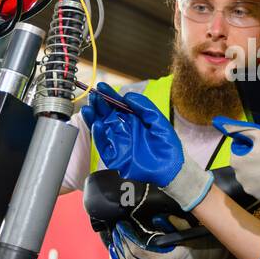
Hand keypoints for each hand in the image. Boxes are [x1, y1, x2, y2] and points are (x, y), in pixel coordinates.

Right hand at [82, 82, 211, 210]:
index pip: (118, 105)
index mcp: (134, 120)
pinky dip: (98, 135)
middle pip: (107, 114)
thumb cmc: (168, 148)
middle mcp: (124, 129)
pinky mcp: (114, 157)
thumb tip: (128, 96)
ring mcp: (118, 142)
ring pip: (102, 128)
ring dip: (94, 117)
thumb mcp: (159, 123)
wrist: (171, 171)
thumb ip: (145, 108)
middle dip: (99, 104)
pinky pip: (103, 145)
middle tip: (93, 96)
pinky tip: (97, 124)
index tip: (102, 87)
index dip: (110, 96)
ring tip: (88, 108)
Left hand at [108, 221, 225, 258]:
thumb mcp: (184, 231)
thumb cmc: (190, 242)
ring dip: (118, 254)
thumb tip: (156, 217)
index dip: (126, 237)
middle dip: (120, 244)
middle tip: (116, 230)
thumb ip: (173, 224)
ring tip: (114, 240)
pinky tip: (117, 253)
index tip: (121, 225)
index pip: (137, 251)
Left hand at [213, 117, 259, 200]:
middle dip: (251, 162)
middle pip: (242, 167)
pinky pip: (259, 188)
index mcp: (237, 162)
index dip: (248, 148)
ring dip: (257, 173)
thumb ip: (241, 130)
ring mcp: (250, 189)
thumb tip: (225, 126)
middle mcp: (239, 178)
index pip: (236, 152)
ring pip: (250, 178)